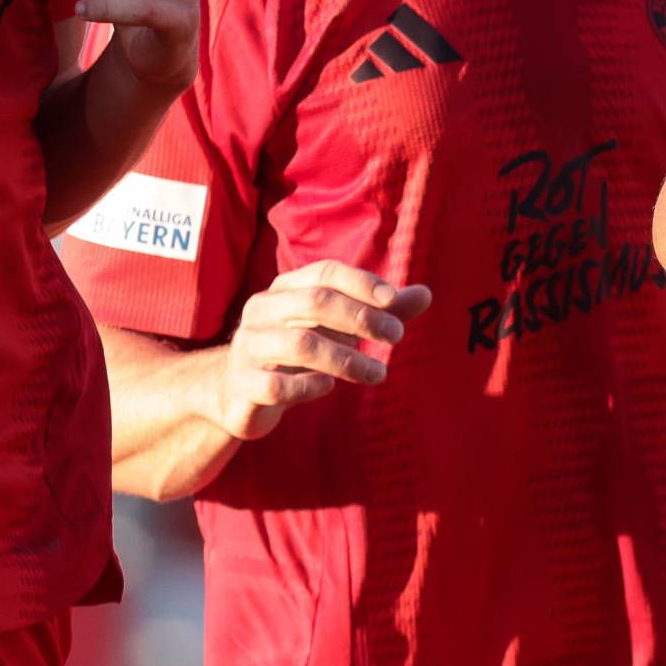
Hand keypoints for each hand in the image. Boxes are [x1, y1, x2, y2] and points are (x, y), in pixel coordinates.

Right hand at [206, 262, 432, 441]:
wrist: (238, 392)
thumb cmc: (299, 352)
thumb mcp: (337, 327)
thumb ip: (379, 311)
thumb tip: (426, 293)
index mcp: (285, 289)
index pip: (326, 272)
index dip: (362, 282)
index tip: (394, 301)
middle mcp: (262, 310)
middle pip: (315, 301)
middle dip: (362, 317)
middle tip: (397, 336)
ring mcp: (247, 346)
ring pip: (300, 344)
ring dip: (347, 359)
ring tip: (378, 373)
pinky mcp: (241, 385)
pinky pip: (277, 385)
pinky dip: (309, 386)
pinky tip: (327, 387)